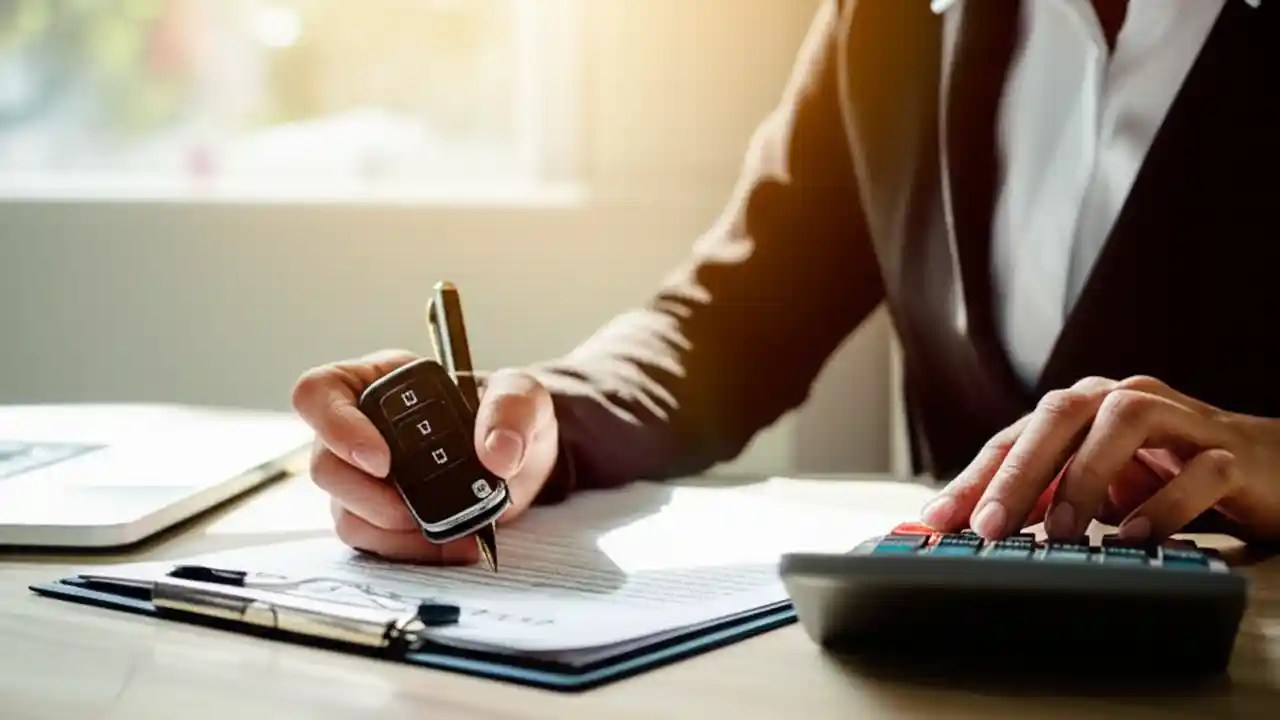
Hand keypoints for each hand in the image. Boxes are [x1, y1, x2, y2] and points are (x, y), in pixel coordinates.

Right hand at [291, 349, 559, 561]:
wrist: (521, 461)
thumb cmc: (506, 415)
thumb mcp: (523, 395)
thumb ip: (513, 409)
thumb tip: (497, 453)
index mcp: (378, 383)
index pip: (319, 392)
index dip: (336, 427)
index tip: (382, 460)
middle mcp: (359, 429)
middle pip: (324, 465)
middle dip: (369, 498)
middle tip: (414, 510)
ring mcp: (364, 478)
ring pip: (345, 513)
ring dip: (393, 533)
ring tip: (449, 532)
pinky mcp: (379, 518)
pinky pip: (373, 543)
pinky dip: (409, 551)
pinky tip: (452, 546)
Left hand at [919, 375, 1279, 542]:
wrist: (1265, 470)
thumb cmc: (1165, 475)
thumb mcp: (1095, 489)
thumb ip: (1042, 499)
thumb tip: (970, 529)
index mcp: (1083, 408)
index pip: (1016, 436)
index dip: (974, 476)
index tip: (938, 520)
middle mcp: (1124, 400)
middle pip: (1060, 416)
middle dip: (1019, 471)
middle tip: (990, 526)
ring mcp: (1180, 421)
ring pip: (1125, 423)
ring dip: (1088, 476)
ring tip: (1063, 532)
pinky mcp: (1231, 453)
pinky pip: (1199, 469)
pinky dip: (1166, 502)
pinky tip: (1137, 538)